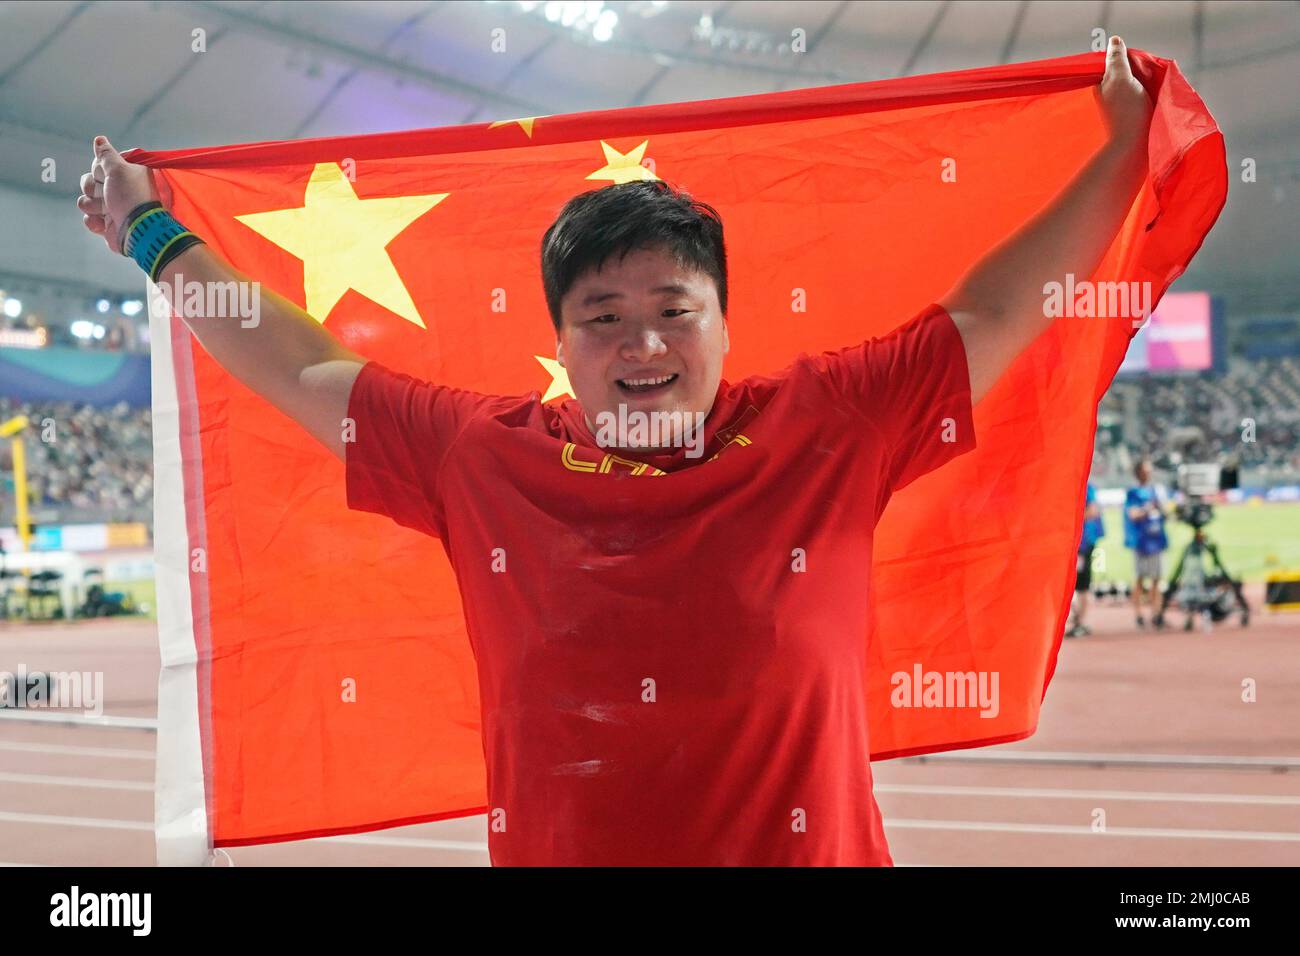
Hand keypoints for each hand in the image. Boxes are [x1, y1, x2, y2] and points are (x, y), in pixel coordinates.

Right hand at [77, 136, 158, 253]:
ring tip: (108, 211)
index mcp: (126, 175)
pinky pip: (88, 218)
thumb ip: (106, 154)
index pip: (99, 165)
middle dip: (92, 188)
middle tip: (106, 193)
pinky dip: (94, 222)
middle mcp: (120, 190)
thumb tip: (99, 139)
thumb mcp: (119, 169)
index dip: (98, 169)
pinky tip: (105, 224)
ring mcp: (113, 207)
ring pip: (85, 200)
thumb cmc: (131, 197)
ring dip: (94, 205)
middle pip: (89, 181)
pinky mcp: (107, 224)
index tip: (107, 173)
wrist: (137, 231)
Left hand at [1096, 36, 1152, 146]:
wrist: (1134, 146)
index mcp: (1102, 84)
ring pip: (1135, 83)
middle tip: (1146, 80)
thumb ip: (1116, 59)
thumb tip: (1114, 40)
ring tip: (1149, 91)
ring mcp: (1119, 105)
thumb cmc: (1127, 111)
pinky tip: (1153, 99)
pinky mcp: (1131, 115)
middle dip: (1138, 70)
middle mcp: (1108, 94)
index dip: (1130, 59)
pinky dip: (1148, 93)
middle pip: (1126, 71)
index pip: (1117, 61)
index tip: (1140, 66)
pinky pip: (1141, 96)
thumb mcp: (1120, 79)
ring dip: (1144, 82)